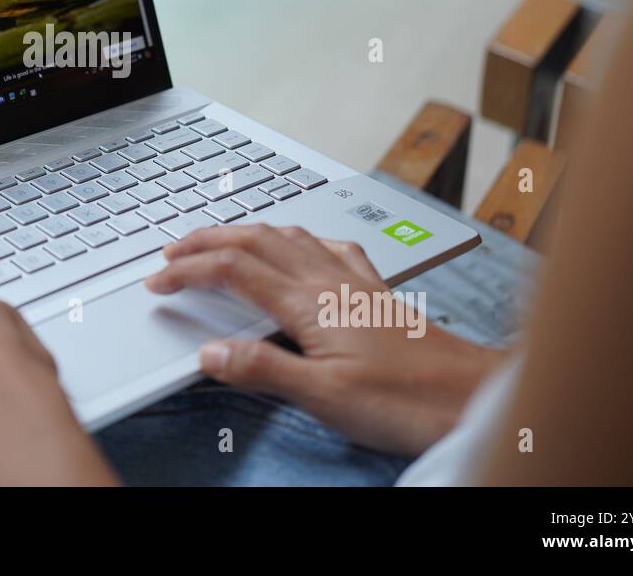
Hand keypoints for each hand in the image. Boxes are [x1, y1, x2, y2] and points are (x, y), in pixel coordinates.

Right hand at [146, 224, 504, 455]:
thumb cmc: (409, 401)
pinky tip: (302, 246)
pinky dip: (298, 239)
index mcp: (309, 303)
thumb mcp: (325, 397)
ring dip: (245, 232)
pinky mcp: (375, 292)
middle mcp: (329, 282)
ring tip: (220, 239)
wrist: (474, 397)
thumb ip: (263, 370)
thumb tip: (208, 354)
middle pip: (255, 239)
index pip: (233, 270)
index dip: (189, 271)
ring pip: (288, 236)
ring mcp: (354, 282)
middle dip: (206, 238)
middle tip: (171, 250)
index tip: (158, 282)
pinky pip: (328, 248)